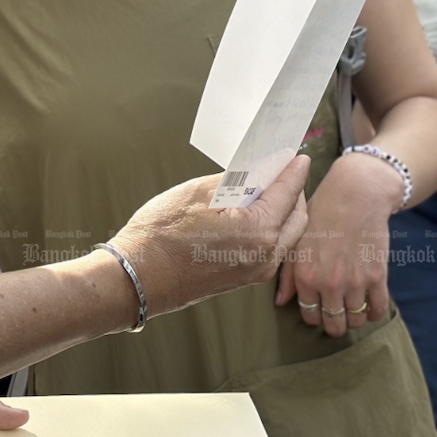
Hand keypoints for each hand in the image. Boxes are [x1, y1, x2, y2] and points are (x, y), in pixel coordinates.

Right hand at [108, 156, 309, 318]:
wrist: (139, 278)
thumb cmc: (161, 236)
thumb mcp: (198, 194)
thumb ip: (233, 182)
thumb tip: (252, 174)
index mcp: (259, 231)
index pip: (288, 194)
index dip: (294, 171)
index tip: (298, 158)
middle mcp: (266, 256)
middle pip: (295, 218)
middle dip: (294, 192)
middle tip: (284, 172)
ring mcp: (257, 271)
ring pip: (286, 236)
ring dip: (283, 212)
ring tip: (268, 190)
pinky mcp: (246, 278)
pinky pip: (272, 249)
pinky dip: (271, 228)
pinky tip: (254, 214)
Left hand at [275, 153, 400, 336]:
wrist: (355, 196)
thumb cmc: (321, 214)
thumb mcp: (296, 242)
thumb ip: (288, 274)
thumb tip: (280, 302)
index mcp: (306, 276)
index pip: (310, 316)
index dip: (314, 317)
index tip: (319, 310)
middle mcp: (329, 284)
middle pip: (334, 325)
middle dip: (335, 324)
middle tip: (337, 314)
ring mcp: (355, 282)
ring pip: (356, 321)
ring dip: (354, 319)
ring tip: (352, 309)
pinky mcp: (378, 276)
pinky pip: (379, 309)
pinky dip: (375, 313)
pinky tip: (370, 306)